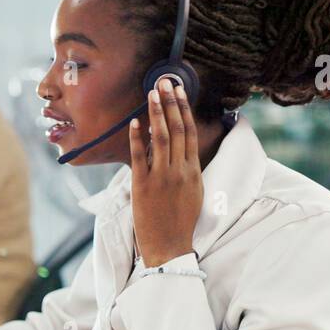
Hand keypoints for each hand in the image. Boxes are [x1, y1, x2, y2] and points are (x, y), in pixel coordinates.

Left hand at [129, 78, 200, 266]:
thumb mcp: (192, 193)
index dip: (184, 109)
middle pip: (177, 129)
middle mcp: (180, 170)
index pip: (190, 132)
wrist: (170, 247)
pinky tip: (135, 121)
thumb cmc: (180, 222)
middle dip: (171, 103)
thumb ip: (187, 170)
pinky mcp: (144, 186)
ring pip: (161, 138)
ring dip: (157, 113)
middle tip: (165, 82)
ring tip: (152, 93)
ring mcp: (162, 177)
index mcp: (193, 171)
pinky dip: (137, 138)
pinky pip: (140, 157)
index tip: (180, 91)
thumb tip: (182, 151)